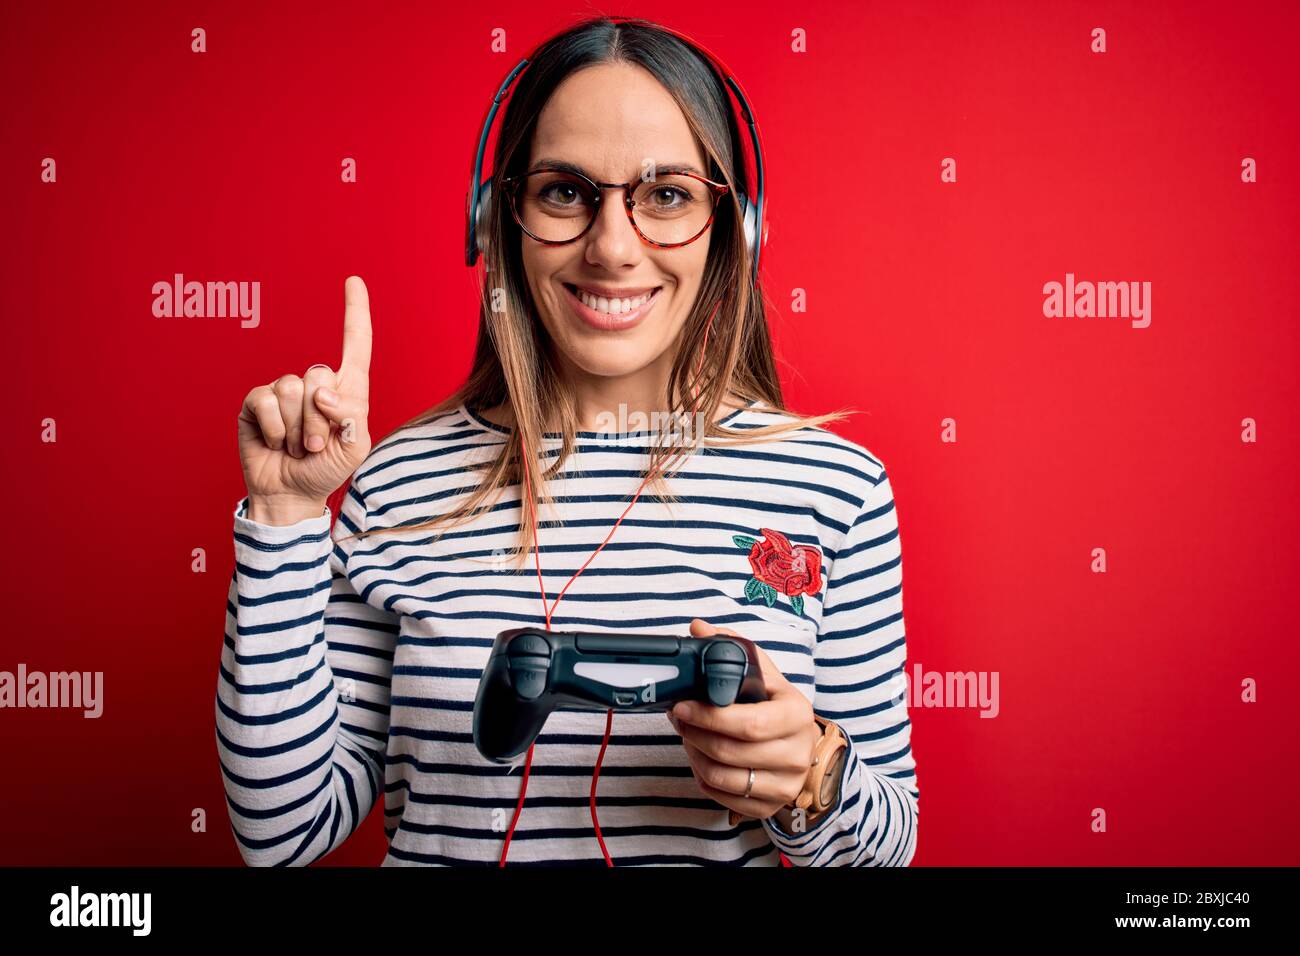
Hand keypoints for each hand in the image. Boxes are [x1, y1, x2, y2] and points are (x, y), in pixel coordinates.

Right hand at [237, 276, 373, 508]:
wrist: (290, 494)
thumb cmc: (327, 469)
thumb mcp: (355, 447)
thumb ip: (351, 416)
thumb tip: (324, 392)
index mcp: (346, 390)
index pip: (354, 346)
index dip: (355, 313)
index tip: (354, 281)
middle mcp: (314, 384)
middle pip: (319, 374)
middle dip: (320, 419)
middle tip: (317, 446)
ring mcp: (284, 391)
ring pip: (292, 389)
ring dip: (299, 429)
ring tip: (298, 447)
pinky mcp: (257, 403)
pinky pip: (266, 401)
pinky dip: (276, 430)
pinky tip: (277, 443)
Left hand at [668, 618, 821, 823]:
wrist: (802, 745)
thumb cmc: (777, 706)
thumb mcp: (764, 674)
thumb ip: (732, 647)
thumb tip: (699, 628)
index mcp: (797, 715)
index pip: (749, 723)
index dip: (709, 716)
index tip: (682, 704)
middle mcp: (797, 753)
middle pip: (730, 751)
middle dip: (694, 733)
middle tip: (679, 717)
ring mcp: (784, 784)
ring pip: (722, 777)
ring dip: (694, 754)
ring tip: (687, 734)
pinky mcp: (768, 806)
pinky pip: (722, 796)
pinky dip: (702, 776)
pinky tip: (699, 756)